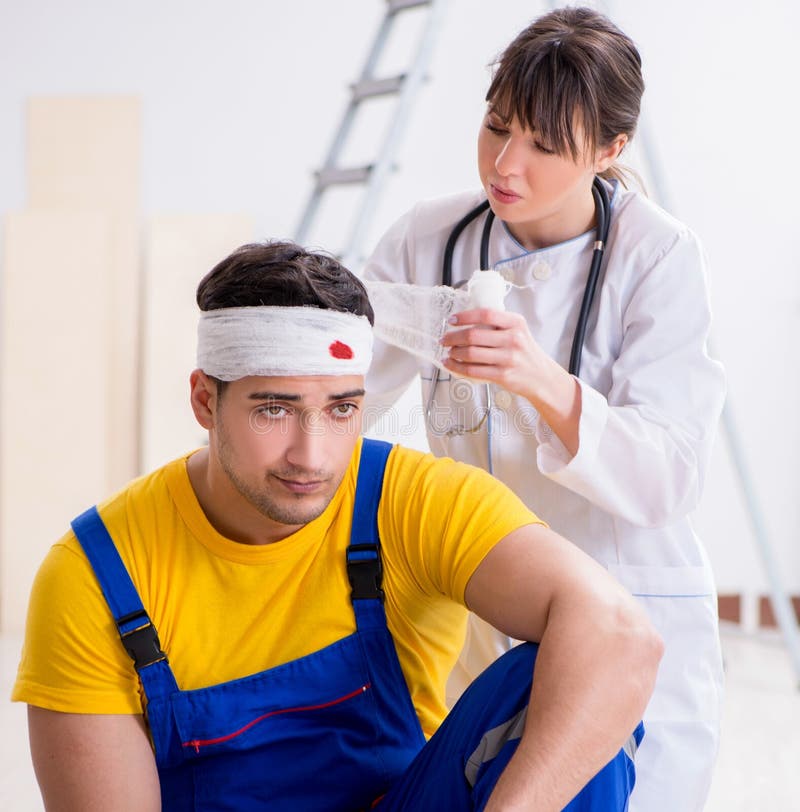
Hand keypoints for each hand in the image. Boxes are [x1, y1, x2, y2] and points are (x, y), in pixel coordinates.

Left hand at [441, 308, 580, 454]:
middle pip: (474, 335)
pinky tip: (451, 364)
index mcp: (516, 323)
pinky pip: (473, 370)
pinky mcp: (503, 375)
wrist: (541, 377)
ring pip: (471, 353)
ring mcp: (508, 358)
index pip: (486, 314)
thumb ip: (498, 324)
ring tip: (448, 352)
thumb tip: (465, 321)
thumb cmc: (524, 352)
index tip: (451, 320)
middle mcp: (513, 339)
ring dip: (454, 352)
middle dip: (453, 337)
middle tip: (444, 339)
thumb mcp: (518, 331)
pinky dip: (457, 367)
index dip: (465, 316)